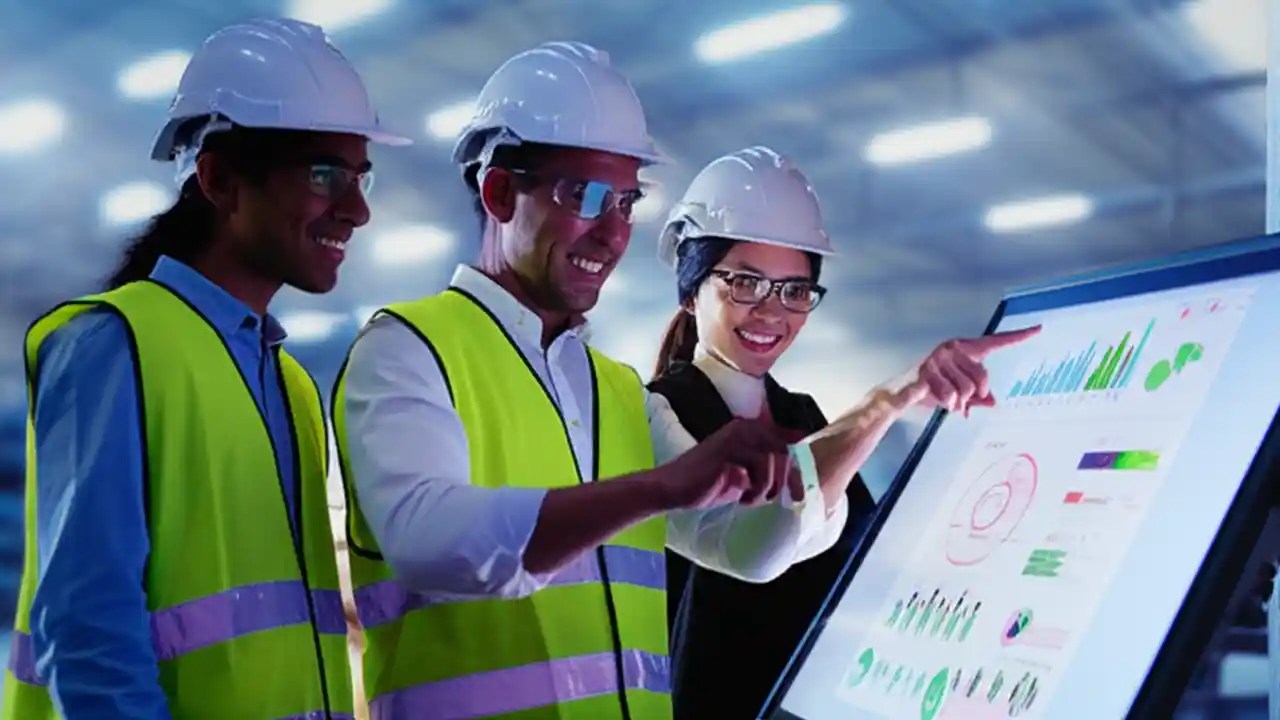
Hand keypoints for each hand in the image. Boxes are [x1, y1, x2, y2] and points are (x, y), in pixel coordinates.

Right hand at [655, 418, 803, 510]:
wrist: (671, 490)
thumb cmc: (708, 485)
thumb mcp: (745, 477)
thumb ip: (767, 470)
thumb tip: (798, 474)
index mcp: (748, 429)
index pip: (785, 445)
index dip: (795, 472)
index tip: (798, 496)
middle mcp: (744, 427)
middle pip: (784, 452)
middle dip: (782, 481)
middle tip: (767, 500)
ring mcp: (734, 437)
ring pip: (773, 461)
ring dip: (766, 488)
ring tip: (748, 499)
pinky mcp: (727, 450)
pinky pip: (758, 471)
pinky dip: (754, 491)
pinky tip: (739, 499)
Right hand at [892, 325, 1040, 415]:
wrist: (901, 391)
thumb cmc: (934, 387)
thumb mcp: (960, 391)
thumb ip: (978, 395)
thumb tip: (991, 402)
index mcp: (965, 348)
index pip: (996, 341)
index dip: (1018, 336)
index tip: (1039, 329)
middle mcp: (953, 348)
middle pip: (981, 378)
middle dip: (974, 394)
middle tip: (964, 401)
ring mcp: (939, 359)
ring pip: (965, 390)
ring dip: (959, 402)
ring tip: (950, 402)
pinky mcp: (927, 373)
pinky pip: (949, 396)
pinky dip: (948, 404)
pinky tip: (942, 403)